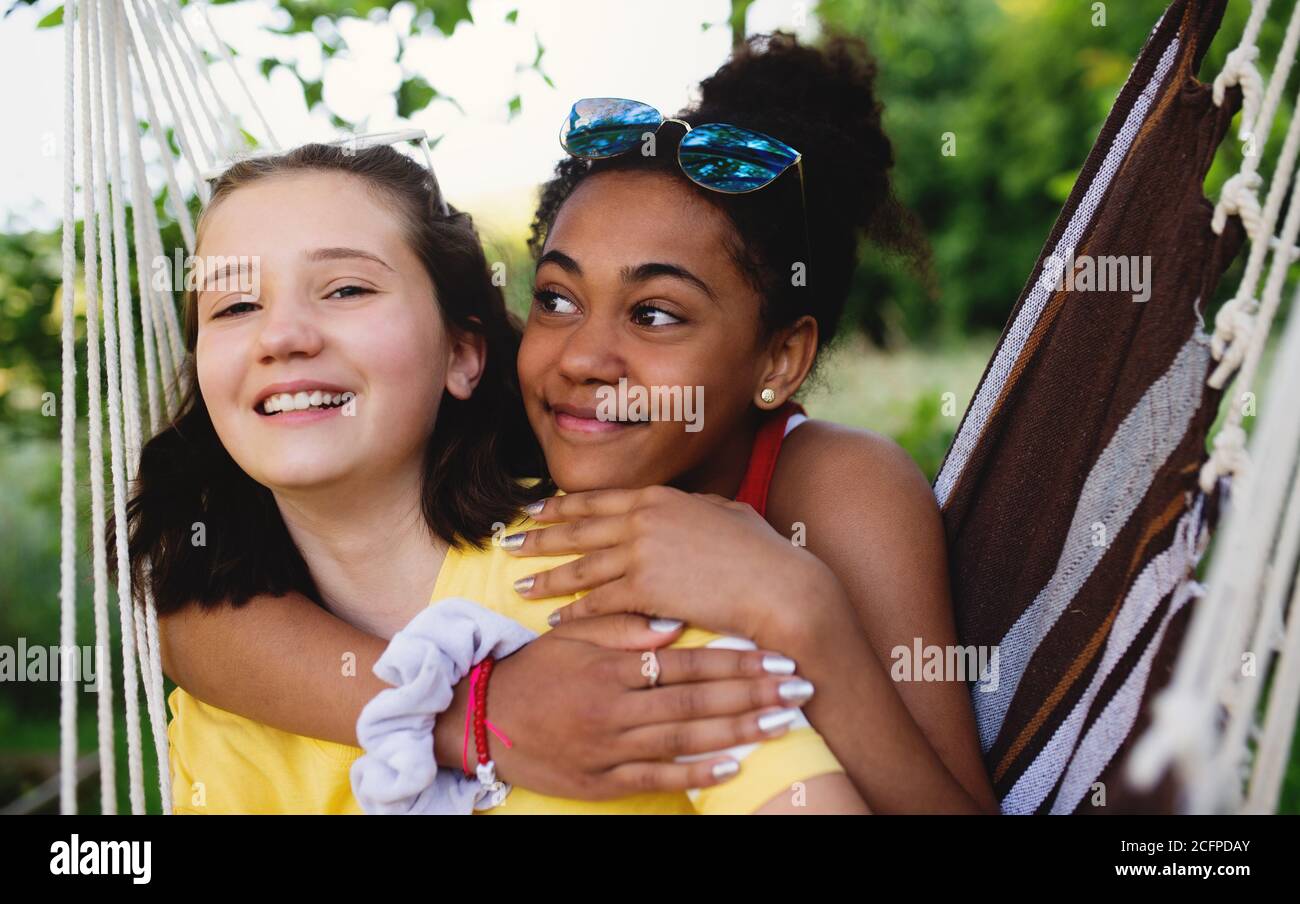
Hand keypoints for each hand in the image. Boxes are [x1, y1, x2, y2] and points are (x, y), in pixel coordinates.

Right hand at [468, 614, 816, 800]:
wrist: (480, 721)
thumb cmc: (534, 672)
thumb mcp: (571, 637)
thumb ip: (622, 626)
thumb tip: (674, 622)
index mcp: (610, 667)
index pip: (685, 662)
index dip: (735, 661)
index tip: (777, 656)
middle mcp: (613, 708)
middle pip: (696, 701)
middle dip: (753, 695)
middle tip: (800, 688)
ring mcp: (609, 748)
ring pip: (684, 740)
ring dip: (738, 732)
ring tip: (784, 723)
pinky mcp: (601, 781)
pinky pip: (657, 779)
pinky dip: (696, 774)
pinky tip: (734, 766)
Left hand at [506, 486, 841, 651]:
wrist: (780, 587)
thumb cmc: (763, 553)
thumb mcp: (727, 514)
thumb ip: (698, 508)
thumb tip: (692, 505)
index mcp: (661, 496)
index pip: (598, 499)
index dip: (563, 506)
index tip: (537, 510)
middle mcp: (644, 518)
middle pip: (579, 528)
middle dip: (540, 537)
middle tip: (508, 542)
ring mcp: (642, 552)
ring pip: (581, 567)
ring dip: (547, 577)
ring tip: (520, 586)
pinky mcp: (646, 589)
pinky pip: (600, 602)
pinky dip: (575, 613)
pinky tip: (557, 621)